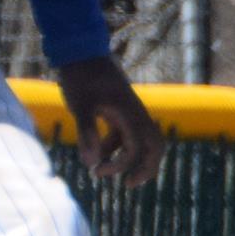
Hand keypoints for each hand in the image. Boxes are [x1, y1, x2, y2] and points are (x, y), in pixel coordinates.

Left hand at [56, 55, 163, 186]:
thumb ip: (87, 133)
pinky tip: (94, 153)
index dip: (126, 166)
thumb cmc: (81, 76)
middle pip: (155, 145)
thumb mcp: (81, 105)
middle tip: (129, 184)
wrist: (79, 50)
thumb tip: (91, 164)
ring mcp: (127, 111)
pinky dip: (113, 147)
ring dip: (125, 159)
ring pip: (139, 141)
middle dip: (146, 167)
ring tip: (100, 171)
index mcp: (130, 113)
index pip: (138, 147)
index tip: (103, 174)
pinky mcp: (117, 109)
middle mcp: (135, 113)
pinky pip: (124, 133)